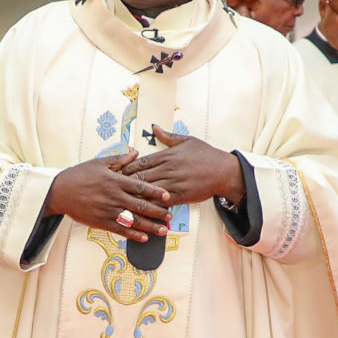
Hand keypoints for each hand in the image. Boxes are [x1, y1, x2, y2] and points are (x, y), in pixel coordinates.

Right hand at [46, 153, 171, 240]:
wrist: (59, 191)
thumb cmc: (80, 175)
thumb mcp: (99, 163)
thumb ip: (120, 159)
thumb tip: (136, 152)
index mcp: (115, 181)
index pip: (140, 187)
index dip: (156, 192)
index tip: (167, 196)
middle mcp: (113, 197)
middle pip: (141, 206)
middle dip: (158, 212)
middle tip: (170, 216)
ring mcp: (108, 211)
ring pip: (133, 220)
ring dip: (150, 226)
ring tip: (163, 231)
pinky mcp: (101, 222)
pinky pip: (120, 230)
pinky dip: (133, 235)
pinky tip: (144, 238)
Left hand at [125, 127, 243, 205]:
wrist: (224, 171)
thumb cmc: (207, 155)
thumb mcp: (188, 140)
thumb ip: (169, 136)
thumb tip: (155, 127)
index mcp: (168, 155)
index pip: (141, 162)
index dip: (127, 168)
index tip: (117, 172)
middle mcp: (168, 169)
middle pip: (141, 177)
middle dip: (126, 183)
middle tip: (113, 189)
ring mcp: (174, 183)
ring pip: (148, 191)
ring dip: (135, 196)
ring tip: (121, 201)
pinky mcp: (180, 196)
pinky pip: (161, 202)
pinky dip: (150, 206)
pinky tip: (141, 210)